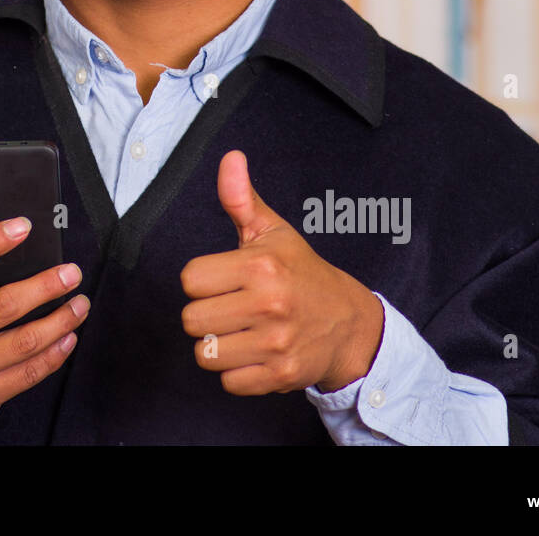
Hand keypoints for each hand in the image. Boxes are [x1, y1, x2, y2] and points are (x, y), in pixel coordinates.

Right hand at [0, 217, 89, 444]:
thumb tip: (4, 259)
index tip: (22, 227)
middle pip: (7, 304)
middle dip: (47, 285)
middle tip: (70, 273)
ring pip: (26, 340)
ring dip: (61, 319)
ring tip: (79, 305)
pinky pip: (29, 372)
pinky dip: (55, 353)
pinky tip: (66, 339)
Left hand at [180, 150, 383, 394]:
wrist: (348, 323)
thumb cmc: (301, 273)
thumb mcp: (273, 232)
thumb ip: (241, 199)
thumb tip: (230, 157)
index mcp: (261, 266)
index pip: (190, 280)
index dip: (202, 281)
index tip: (223, 280)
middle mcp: (269, 304)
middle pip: (192, 320)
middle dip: (206, 315)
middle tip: (231, 308)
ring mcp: (276, 343)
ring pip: (205, 354)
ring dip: (217, 346)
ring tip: (239, 331)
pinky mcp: (281, 375)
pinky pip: (228, 382)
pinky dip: (235, 372)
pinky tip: (253, 353)